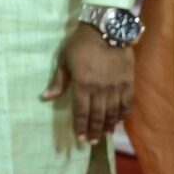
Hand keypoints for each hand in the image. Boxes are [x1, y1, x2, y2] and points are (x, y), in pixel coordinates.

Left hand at [41, 22, 133, 144]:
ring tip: (103, 135)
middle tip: (90, 142)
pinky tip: (117, 121)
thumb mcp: (64, 61)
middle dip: (93, 131)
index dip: (80, 126)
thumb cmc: (80, 44)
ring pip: (113, 113)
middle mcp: (101, 89)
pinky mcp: (128, 82)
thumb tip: (45, 97)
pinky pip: (127, 104)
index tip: (79, 137)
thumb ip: (58, 81)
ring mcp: (116, 87)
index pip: (81, 112)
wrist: (106, 30)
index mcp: (82, 84)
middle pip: (97, 116)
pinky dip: (122, 115)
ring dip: (107, 126)